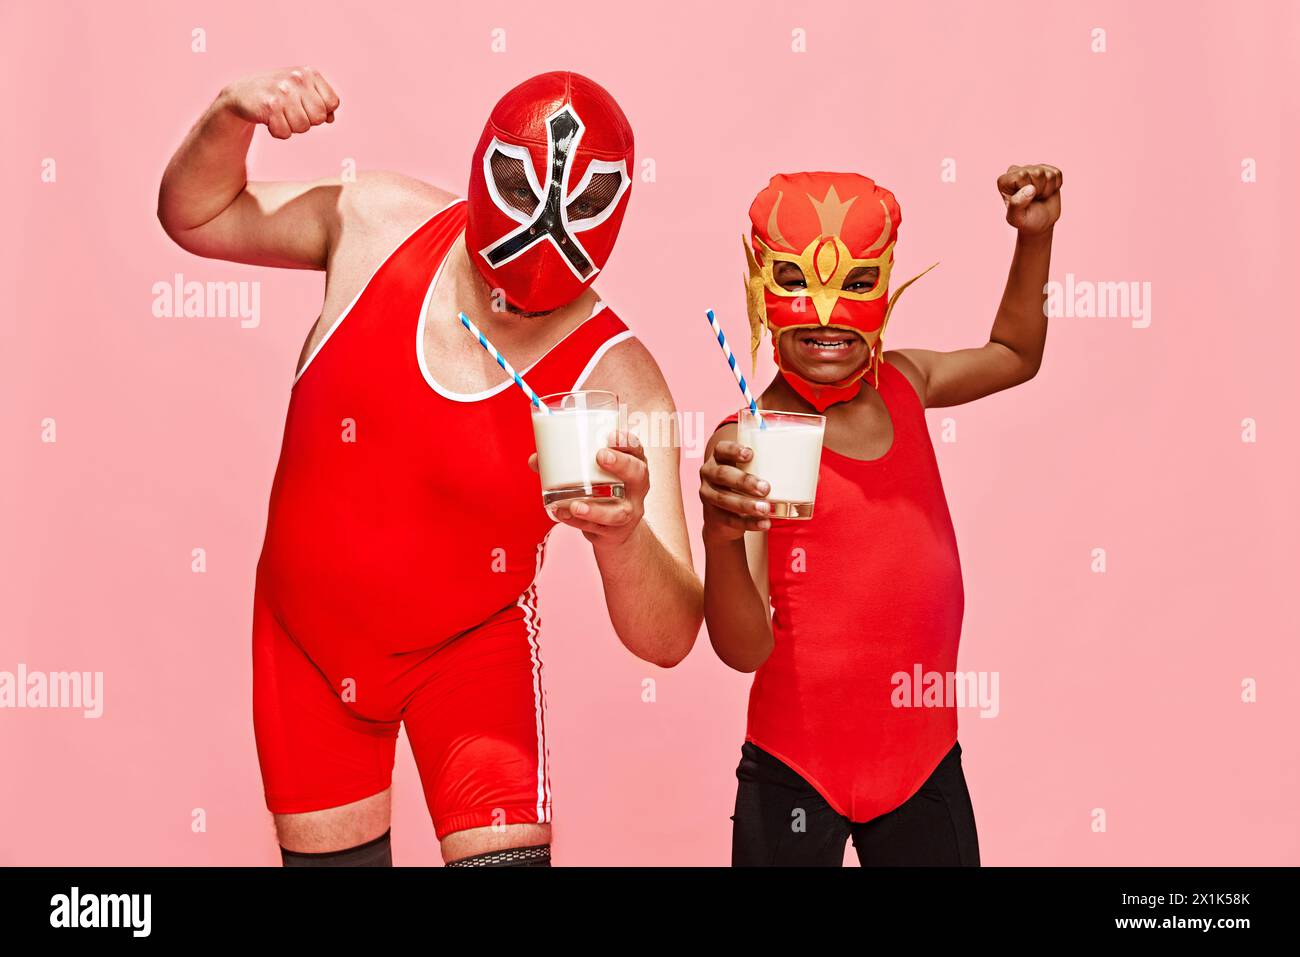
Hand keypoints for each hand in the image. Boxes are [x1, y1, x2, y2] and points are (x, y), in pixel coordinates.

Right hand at [220, 67, 339, 139]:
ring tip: (279, 114)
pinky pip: (285, 133)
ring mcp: (283, 91)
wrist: (242, 93)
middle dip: (307, 121)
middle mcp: (297, 78)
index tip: (305, 106)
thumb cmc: (277, 94)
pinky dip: (277, 131)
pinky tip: (269, 119)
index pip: (333, 103)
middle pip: (319, 118)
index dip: (321, 111)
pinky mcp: (270, 105)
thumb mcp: (302, 91)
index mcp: (309, 73)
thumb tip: (330, 118)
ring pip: (303, 127)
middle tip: (290, 111)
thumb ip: (321, 102)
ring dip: (291, 127)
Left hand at [529, 431, 648, 546]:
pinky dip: (578, 522)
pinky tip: (563, 514)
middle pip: (637, 475)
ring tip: (575, 504)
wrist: (613, 530)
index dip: (628, 441)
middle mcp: (636, 489)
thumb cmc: (601, 491)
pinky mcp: (614, 531)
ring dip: (596, 509)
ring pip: (619, 512)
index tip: (611, 435)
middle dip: (621, 464)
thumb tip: (536, 459)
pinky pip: (597, 528)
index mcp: (633, 466)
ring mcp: (628, 512)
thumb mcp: (591, 474)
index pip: (637, 449)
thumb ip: (565, 464)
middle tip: (601, 456)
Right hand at [699, 439, 771, 542]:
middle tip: (766, 488)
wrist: (723, 516)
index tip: (750, 454)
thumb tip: (808, 468)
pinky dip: (749, 523)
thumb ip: (768, 465)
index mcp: (718, 457)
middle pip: (723, 474)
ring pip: (724, 499)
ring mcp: (708, 495)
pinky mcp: (712, 516)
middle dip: (744, 481)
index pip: (721, 449)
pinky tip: (764, 524)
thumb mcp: (750, 471)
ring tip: (766, 509)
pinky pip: (729, 519)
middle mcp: (709, 474)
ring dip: (746, 504)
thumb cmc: (743, 485)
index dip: (734, 450)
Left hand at [998, 164, 1061, 235]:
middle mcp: (1016, 171)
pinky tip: (1046, 191)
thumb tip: (1030, 188)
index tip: (1024, 201)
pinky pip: (1057, 174)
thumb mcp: (1016, 218)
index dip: (1027, 191)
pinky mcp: (1046, 169)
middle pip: (1037, 173)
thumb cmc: (1026, 219)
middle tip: (1032, 199)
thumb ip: (1016, 204)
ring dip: (1046, 189)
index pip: (1022, 176)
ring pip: (1048, 174)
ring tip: (1038, 196)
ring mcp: (1032, 168)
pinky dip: (1055, 186)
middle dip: (1038, 190)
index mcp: (1004, 181)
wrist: (1040, 223)